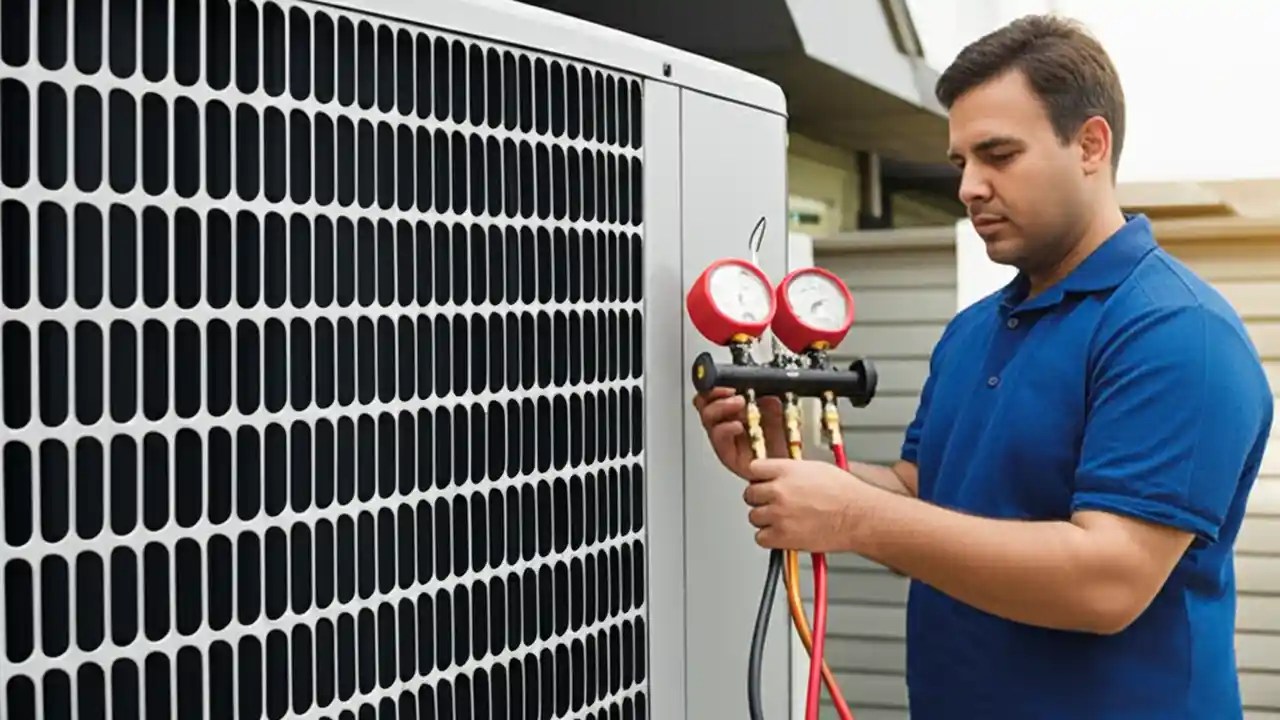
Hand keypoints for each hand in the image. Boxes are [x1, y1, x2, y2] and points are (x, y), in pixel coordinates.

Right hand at [692, 387, 787, 479]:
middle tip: (730, 391)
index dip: (715, 385)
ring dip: (721, 407)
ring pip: (707, 419)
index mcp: (732, 412)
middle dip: (714, 393)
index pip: (713, 393)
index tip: (727, 381)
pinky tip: (738, 426)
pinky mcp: (728, 456)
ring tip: (738, 403)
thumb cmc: (781, 446)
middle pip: (704, 404)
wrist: (787, 469)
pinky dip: (726, 429)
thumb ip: (770, 401)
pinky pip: (719, 440)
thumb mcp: (778, 415)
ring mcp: (724, 440)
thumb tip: (765, 392)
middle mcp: (724, 424)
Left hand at [742, 457, 871, 552]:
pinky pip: (760, 538)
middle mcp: (779, 491)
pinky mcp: (782, 536)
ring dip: (765, 519)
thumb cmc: (845, 494)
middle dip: (760, 499)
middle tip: (774, 503)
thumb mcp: (816, 469)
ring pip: (753, 517)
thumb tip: (780, 475)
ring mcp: (778, 514)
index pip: (753, 468)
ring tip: (782, 519)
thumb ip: (792, 471)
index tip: (762, 482)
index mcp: (786, 470)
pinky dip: (769, 538)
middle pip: (750, 494)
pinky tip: (783, 533)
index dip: (758, 477)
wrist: (859, 517)